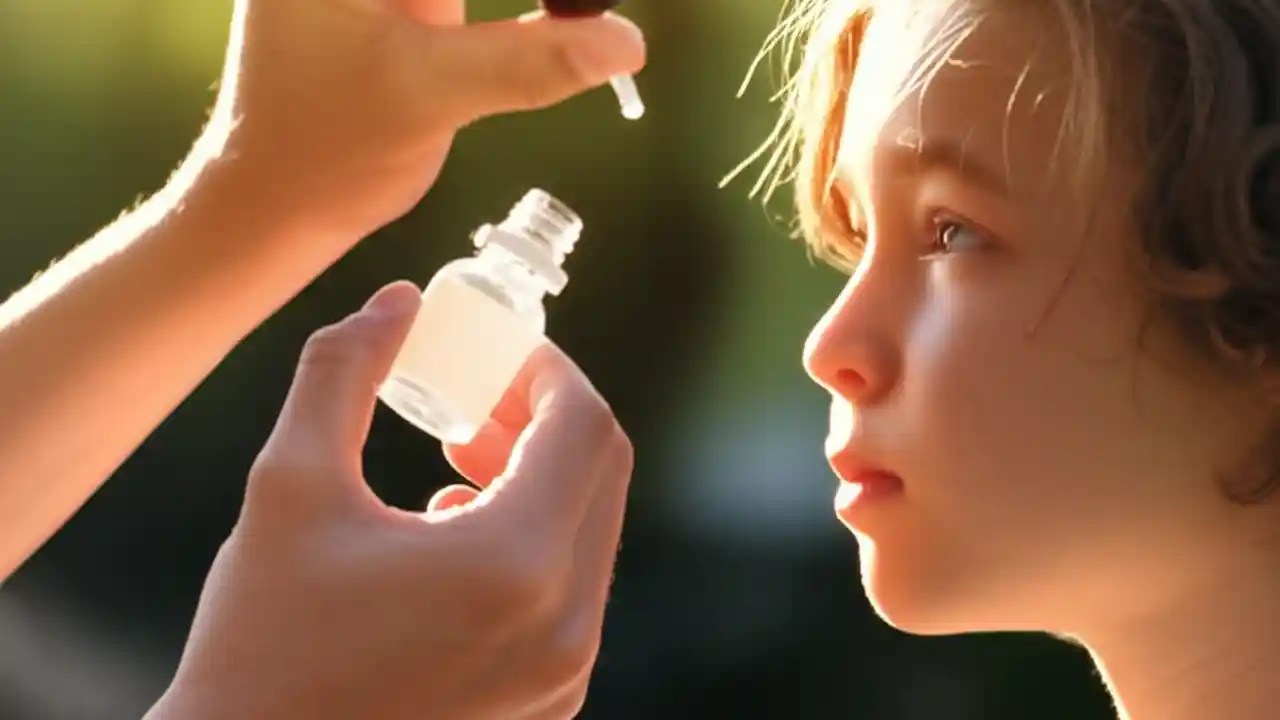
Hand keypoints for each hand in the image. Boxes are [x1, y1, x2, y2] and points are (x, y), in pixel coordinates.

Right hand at [147, 282, 634, 719]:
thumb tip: (397, 300)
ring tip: (459, 450)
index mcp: (515, 566)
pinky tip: (455, 524)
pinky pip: (573, 589)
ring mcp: (563, 673)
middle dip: (544, 415)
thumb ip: (343, 371)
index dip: (546, 369)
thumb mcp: (288, 484)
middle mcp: (564, 626)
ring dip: (540, 473)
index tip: (497, 347)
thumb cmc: (258, 639)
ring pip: (591, 531)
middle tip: (477, 393)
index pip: (583, 426)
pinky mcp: (548, 700)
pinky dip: (535, 536)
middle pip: (601, 473)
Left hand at [205, 0, 644, 237]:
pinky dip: (525, 14)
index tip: (579, 9)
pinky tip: (560, 24)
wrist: (273, 204)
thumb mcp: (431, 94)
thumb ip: (527, 61)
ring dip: (545, 6)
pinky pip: (458, 1)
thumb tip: (629, 43)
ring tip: (576, 24)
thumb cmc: (326, 151)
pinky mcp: (392, 2)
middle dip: (549, 3)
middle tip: (585, 18)